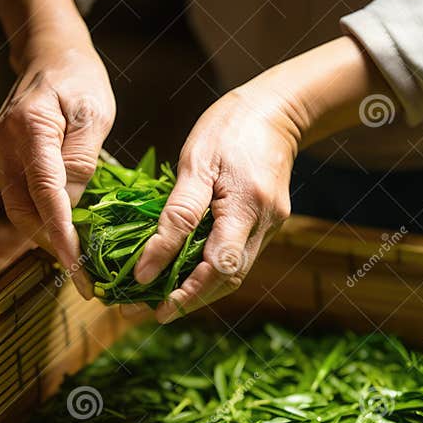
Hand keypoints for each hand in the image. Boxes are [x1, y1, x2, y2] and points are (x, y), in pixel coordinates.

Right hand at [0, 0, 115, 297]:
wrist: (48, 52)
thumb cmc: (79, 78)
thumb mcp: (95, 114)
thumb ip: (82, 160)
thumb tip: (71, 207)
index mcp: (31, 129)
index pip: (45, 194)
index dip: (61, 234)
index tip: (77, 267)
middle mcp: (5, 145)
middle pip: (23, 212)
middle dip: (52, 247)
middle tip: (84, 277)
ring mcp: (0, 153)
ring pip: (19, 210)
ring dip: (47, 237)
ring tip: (80, 261)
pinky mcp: (4, 159)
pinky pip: (22, 197)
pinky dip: (43, 219)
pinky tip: (67, 233)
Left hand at [133, 36, 393, 321]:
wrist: (277, 111)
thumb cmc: (229, 128)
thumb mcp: (196, 160)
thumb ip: (178, 209)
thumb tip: (152, 256)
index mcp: (246, 206)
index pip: (215, 261)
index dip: (182, 284)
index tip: (145, 292)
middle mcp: (263, 225)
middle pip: (226, 280)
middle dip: (187, 301)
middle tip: (147, 311)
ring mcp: (268, 229)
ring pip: (233, 276)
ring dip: (197, 294)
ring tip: (159, 303)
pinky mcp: (266, 227)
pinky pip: (236, 259)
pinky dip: (208, 275)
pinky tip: (183, 278)